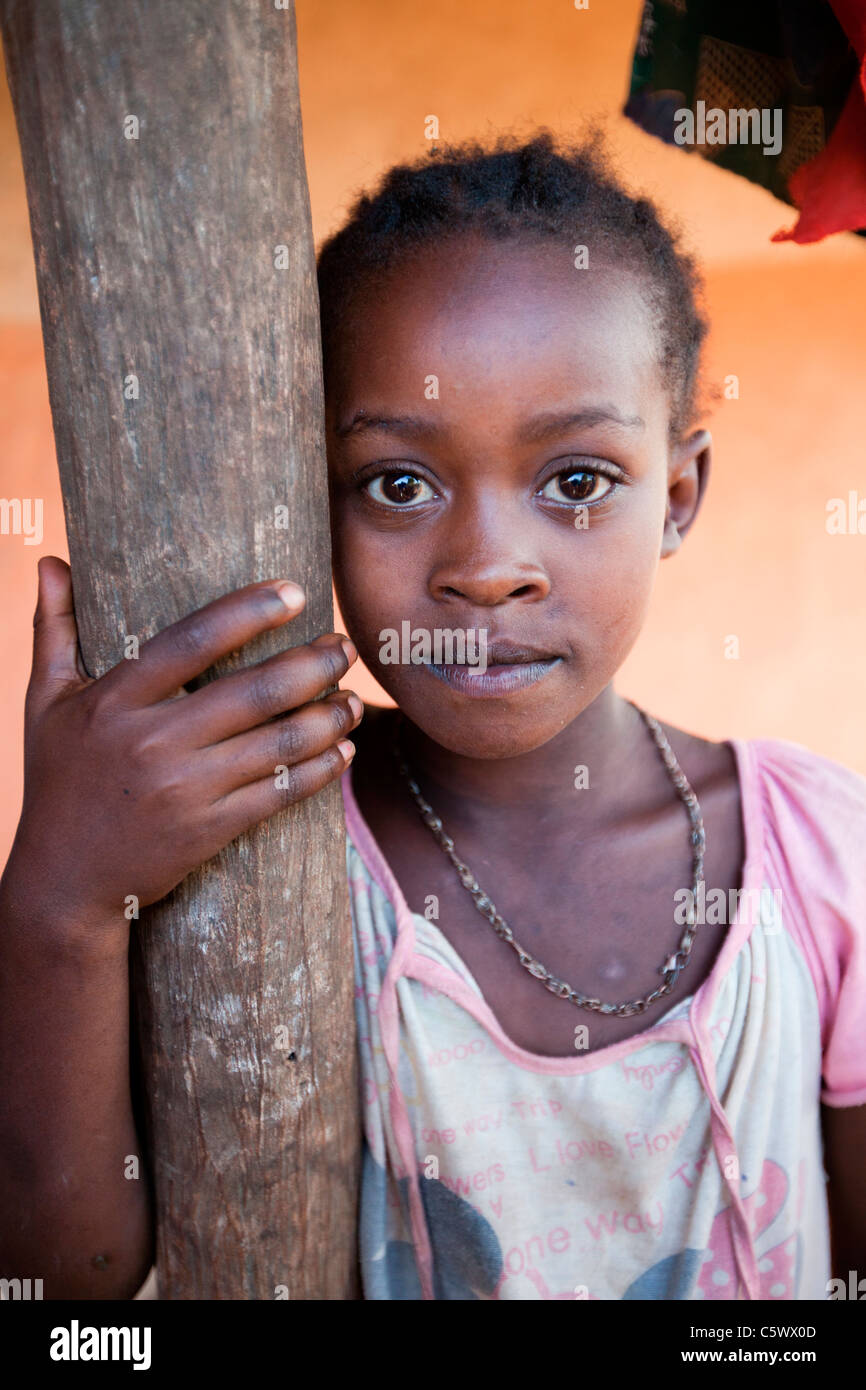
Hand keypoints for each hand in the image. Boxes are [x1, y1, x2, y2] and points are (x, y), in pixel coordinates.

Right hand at [7, 557, 361, 932]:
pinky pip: (278, 792)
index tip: (296, 593)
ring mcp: (184, 789)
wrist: (64, 879)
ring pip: (277, 742)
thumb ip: (52, 629)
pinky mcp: (208, 830)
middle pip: (253, 691)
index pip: (191, 641)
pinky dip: (320, 770)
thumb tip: (48, 561)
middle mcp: (153, 741)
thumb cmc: (58, 780)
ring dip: (329, 717)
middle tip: (343, 646)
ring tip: (353, 698)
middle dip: (313, 664)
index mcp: (115, 701)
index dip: (249, 612)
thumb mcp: (44, 703)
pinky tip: (344, 750)